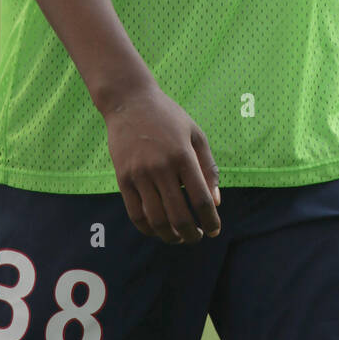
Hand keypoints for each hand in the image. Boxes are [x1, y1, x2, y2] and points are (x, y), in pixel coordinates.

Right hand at [103, 82, 220, 243]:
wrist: (130, 101)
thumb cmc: (168, 117)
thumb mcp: (195, 134)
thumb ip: (208, 167)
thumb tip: (216, 202)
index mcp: (183, 155)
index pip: (200, 199)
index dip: (210, 220)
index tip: (214, 230)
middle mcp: (161, 167)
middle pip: (179, 215)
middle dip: (191, 234)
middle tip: (197, 237)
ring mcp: (139, 174)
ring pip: (156, 219)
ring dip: (170, 236)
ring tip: (178, 238)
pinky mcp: (122, 178)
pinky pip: (135, 213)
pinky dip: (147, 228)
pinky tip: (158, 230)